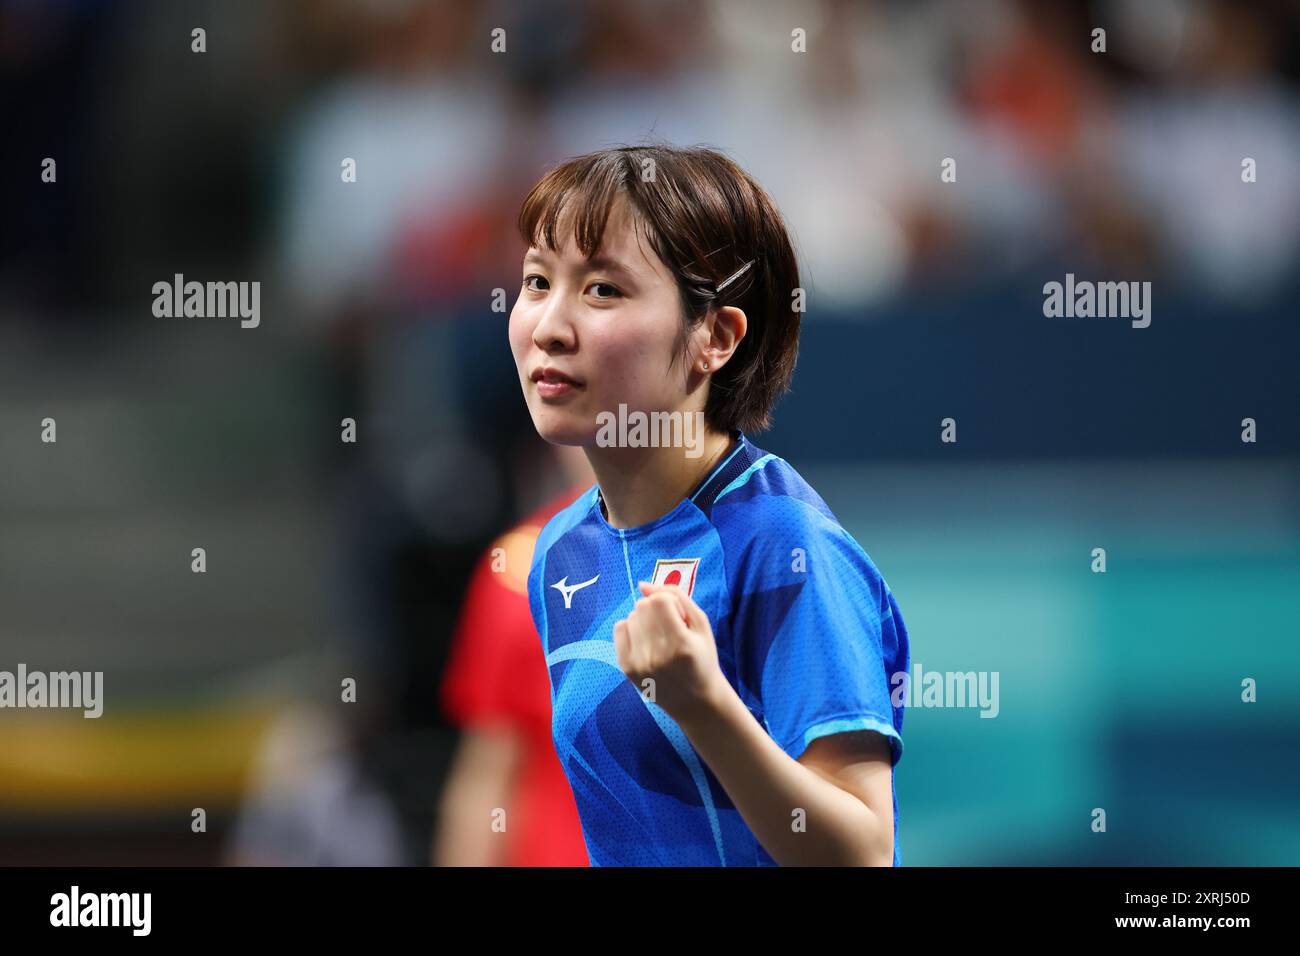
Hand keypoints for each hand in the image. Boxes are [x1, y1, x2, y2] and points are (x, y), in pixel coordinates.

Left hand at [613, 581, 728, 722]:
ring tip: (658, 636)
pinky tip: (645, 641)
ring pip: (631, 616)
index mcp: (681, 644)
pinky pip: (619, 629)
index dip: (670, 602)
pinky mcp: (626, 668)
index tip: (679, 617)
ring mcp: (638, 663)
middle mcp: (656, 655)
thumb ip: (676, 597)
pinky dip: (631, 629)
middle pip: (643, 606)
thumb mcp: (701, 625)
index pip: (660, 600)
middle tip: (670, 627)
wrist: (695, 702)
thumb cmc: (703, 659)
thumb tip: (643, 584)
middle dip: (656, 609)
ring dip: (644, 619)